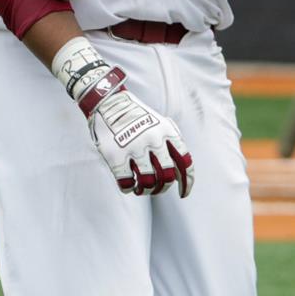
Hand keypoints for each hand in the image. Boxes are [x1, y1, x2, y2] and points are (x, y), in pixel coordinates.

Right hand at [54, 37, 194, 196]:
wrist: (107, 102)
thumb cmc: (136, 116)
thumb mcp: (160, 122)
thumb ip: (173, 141)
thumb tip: (182, 171)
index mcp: (167, 133)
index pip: (185, 163)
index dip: (187, 182)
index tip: (183, 193)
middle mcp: (154, 140)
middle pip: (168, 176)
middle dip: (164, 188)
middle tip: (157, 189)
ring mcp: (134, 148)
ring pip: (148, 182)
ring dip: (146, 190)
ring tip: (142, 188)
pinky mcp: (116, 156)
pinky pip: (127, 183)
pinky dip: (129, 189)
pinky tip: (128, 186)